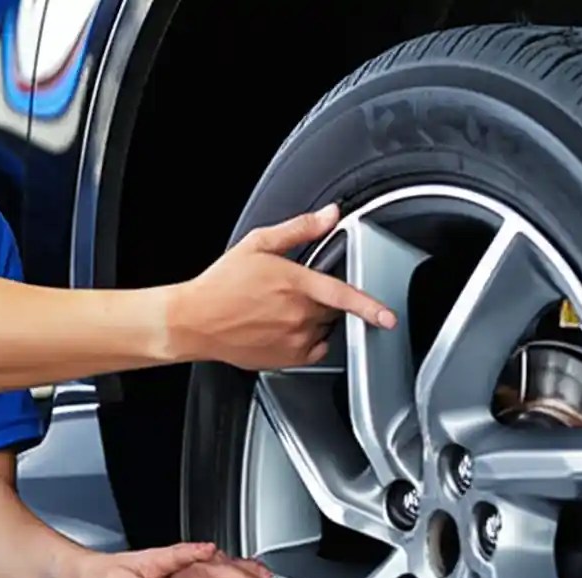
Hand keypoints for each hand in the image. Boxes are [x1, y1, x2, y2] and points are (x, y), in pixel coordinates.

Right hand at [167, 203, 397, 369]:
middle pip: (333, 309)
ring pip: (324, 330)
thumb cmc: (220, 285)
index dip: (370, 306)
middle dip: (322, 300)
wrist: (194, 321)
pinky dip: (308, 340)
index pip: (343, 295)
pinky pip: (314, 351)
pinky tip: (283, 329)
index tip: (388, 316)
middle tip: (293, 293)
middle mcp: (298, 315)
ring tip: (281, 312)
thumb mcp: (257, 245)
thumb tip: (328, 214)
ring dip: (314, 320)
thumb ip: (299, 229)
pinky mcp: (287, 359)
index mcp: (295, 284)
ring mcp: (293, 340)